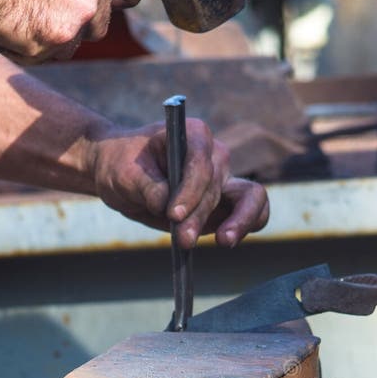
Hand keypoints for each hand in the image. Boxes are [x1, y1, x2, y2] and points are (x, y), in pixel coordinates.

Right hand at [0, 0, 154, 60]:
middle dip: (84, 18)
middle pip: (105, 20)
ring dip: (63, 33)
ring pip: (81, 40)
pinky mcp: (57, 42)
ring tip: (32, 8)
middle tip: (52, 1)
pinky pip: (56, 53)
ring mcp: (78, 18)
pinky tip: (21, 23)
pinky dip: (41, 45)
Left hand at [88, 118, 269, 246]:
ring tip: (224, 242)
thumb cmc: (122, 166)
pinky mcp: (225, 205)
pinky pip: (254, 212)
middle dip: (201, 215)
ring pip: (244, 199)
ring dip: (235, 223)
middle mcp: (215, 156)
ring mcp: (223, 180)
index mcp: (193, 135)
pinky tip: (233, 239)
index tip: (174, 214)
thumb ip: (147, 187)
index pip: (201, 163)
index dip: (191, 189)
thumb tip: (165, 204)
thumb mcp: (124, 174)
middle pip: (217, 187)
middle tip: (183, 239)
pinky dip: (249, 224)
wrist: (123, 177)